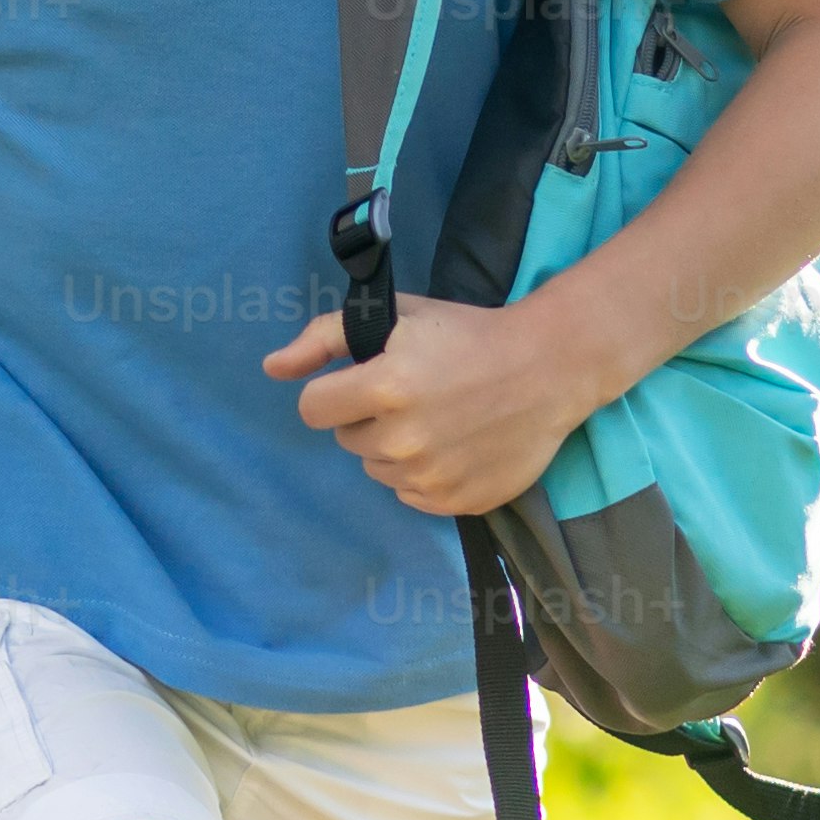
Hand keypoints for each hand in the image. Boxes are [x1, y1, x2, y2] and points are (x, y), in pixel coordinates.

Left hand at [266, 291, 603, 517]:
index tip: (361, 383)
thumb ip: (324, 338)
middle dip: (367, 417)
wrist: (549, 368)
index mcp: (384, 388)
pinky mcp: (457, 503)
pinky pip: (410, 494)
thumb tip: (271, 368)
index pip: (312, 409)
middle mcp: (403, 440)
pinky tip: (454, 445)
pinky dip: (423, 475)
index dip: (332, 393)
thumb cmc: (467, 335)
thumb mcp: (396, 317)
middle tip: (413, 394)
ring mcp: (432, 477)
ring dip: (393, 448)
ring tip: (437, 418)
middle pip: (347, 440)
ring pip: (377, 469)